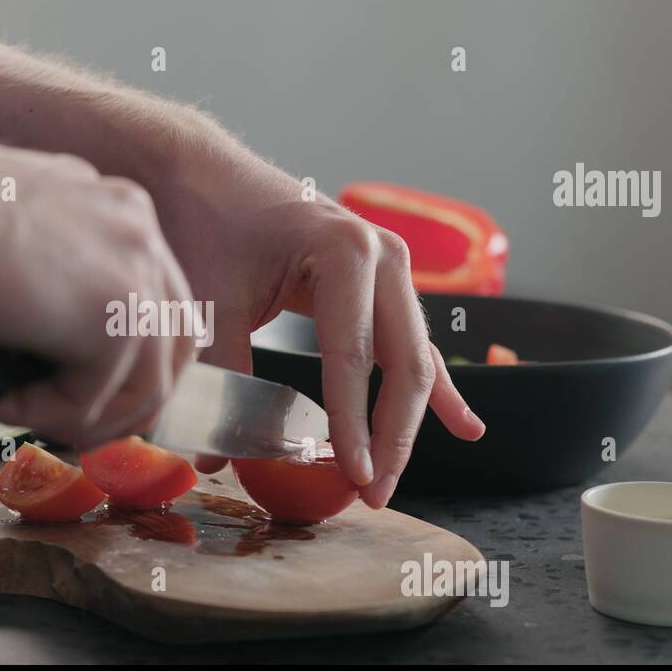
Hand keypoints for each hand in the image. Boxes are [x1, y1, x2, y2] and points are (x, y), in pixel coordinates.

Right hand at [0, 133, 196, 447]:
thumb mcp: (5, 238)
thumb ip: (50, 279)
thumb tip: (56, 340)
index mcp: (115, 204)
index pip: (156, 303)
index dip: (123, 364)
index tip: (77, 395)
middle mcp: (137, 228)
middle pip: (172, 348)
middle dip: (123, 403)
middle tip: (64, 427)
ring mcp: (134, 270)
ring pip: (144, 388)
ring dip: (76, 417)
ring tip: (9, 407)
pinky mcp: (112, 319)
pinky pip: (93, 405)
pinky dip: (41, 418)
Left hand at [148, 124, 484, 507]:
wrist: (205, 175)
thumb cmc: (206, 226)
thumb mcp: (209, 300)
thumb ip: (221, 374)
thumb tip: (217, 455)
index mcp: (346, 252)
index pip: (355, 357)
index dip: (354, 424)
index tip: (351, 477)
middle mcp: (382, 256)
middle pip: (403, 363)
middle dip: (391, 436)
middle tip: (372, 495)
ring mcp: (389, 268)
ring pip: (411, 359)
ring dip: (405, 423)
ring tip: (390, 480)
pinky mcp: (380, 283)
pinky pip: (412, 345)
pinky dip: (433, 389)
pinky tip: (465, 427)